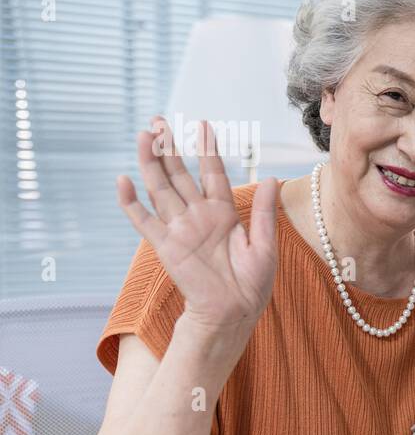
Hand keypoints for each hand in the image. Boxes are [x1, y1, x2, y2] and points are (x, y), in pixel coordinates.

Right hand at [118, 117, 278, 333]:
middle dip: (169, 149)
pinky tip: (122, 181)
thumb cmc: (253, 283)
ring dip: (150, 163)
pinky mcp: (165, 246)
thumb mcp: (265, 245)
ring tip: (143, 137)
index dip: (207, 149)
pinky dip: (131, 203)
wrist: (234, 312)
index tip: (202, 124)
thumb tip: (272, 178)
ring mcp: (180, 229)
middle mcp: (198, 216)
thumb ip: (265, 212)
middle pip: (180, 175)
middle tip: (159, 122)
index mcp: (224, 213)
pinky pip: (144, 221)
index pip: (213, 173)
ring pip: (160, 189)